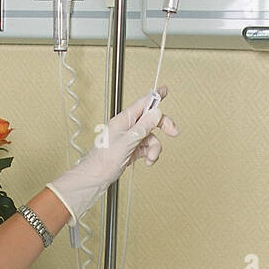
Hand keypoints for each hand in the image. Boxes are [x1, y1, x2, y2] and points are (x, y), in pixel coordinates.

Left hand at [46, 88, 178, 222]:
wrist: (95, 178)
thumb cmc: (103, 161)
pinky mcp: (131, 150)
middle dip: (162, 126)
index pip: (142, 103)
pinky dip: (150, 155)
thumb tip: (156, 113)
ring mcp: (129, 139)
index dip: (155, 96)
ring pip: (150, 137)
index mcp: (123, 120)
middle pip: (150, 120)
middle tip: (173, 132)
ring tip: (150, 158)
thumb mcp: (127, 142)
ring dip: (154, 148)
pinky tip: (147, 162)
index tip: (165, 90)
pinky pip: (146, 148)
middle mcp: (126, 127)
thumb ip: (143, 127)